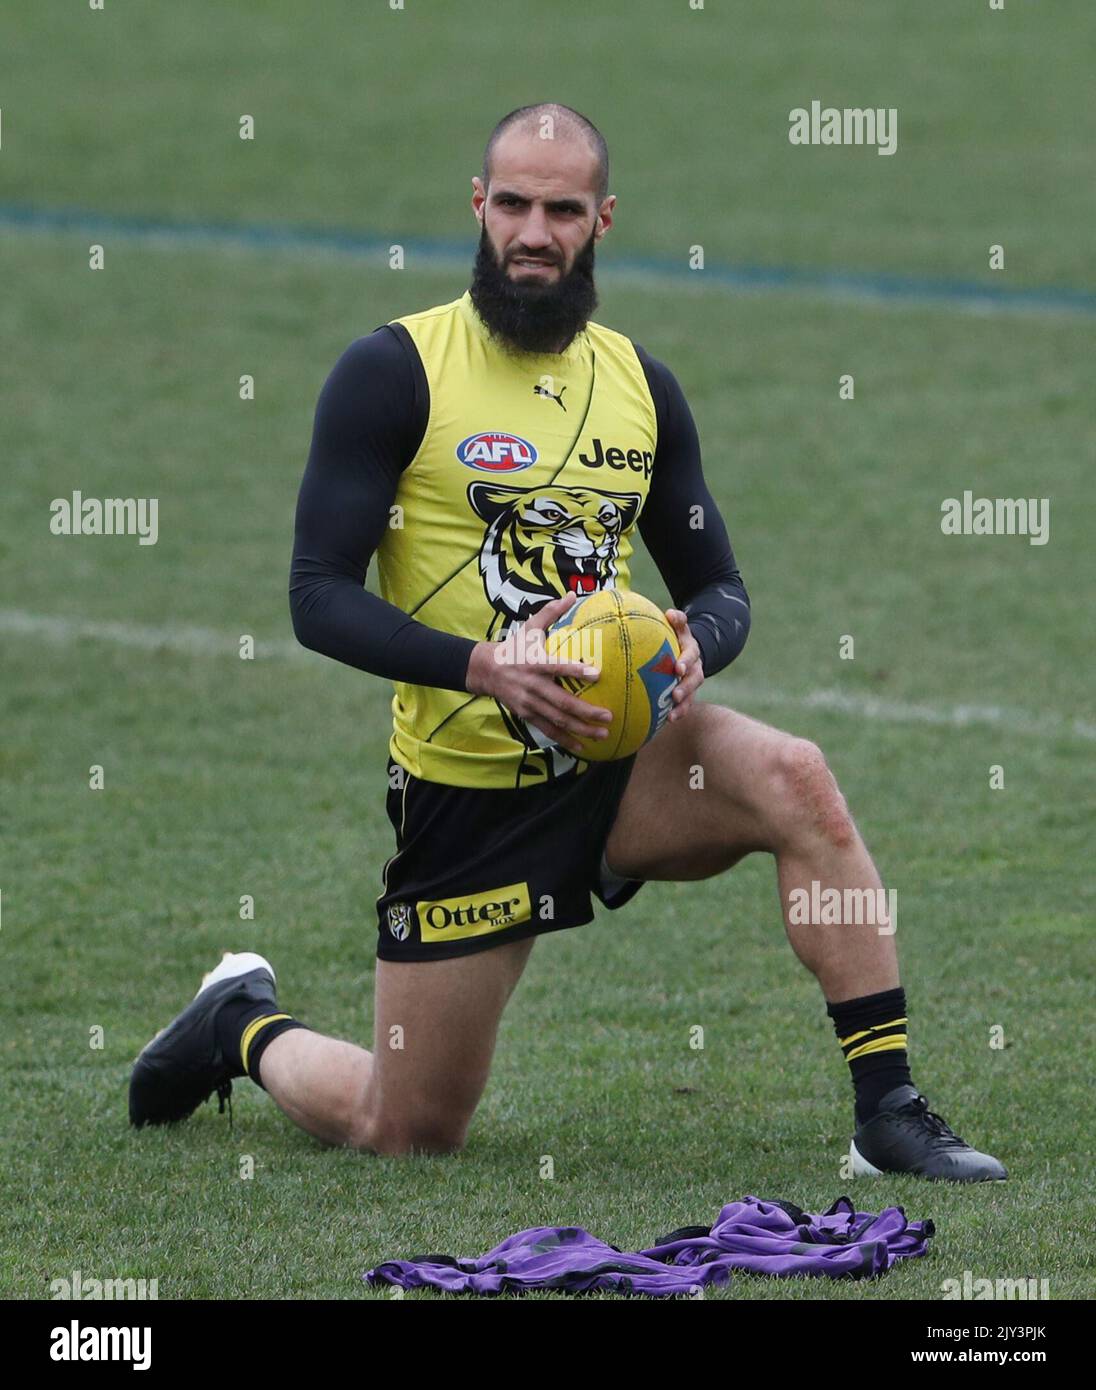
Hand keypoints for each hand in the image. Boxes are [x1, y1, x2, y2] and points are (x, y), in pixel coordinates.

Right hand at [464, 592, 613, 755]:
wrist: (485, 671)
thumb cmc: (514, 647)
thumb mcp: (529, 627)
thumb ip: (551, 612)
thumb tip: (572, 594)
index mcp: (534, 663)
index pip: (556, 666)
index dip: (575, 670)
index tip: (596, 673)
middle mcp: (532, 686)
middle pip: (561, 702)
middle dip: (586, 711)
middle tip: (608, 716)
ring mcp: (529, 704)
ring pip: (557, 720)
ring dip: (581, 729)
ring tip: (603, 734)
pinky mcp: (527, 715)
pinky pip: (548, 730)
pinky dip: (566, 740)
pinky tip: (584, 747)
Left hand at [664, 608, 703, 720]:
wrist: (690, 650)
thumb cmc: (678, 636)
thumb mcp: (679, 626)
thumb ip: (677, 620)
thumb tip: (670, 613)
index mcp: (692, 651)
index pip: (690, 655)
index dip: (686, 662)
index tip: (678, 668)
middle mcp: (696, 668)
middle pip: (694, 679)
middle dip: (685, 688)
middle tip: (675, 695)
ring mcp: (693, 682)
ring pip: (691, 695)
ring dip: (683, 706)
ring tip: (672, 716)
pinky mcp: (688, 694)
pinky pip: (685, 705)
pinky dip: (678, 713)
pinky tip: (667, 721)